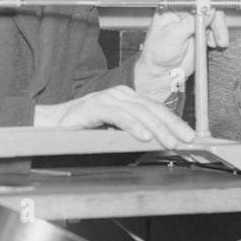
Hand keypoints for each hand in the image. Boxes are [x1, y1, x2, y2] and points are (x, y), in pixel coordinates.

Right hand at [35, 85, 195, 149]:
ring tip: (170, 142)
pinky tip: (143, 136)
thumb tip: (160, 145)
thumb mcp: (113, 134)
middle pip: (152, 108)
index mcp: (126, 99)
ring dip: (157, 127)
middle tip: (189, 140)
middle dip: (173, 124)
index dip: (175, 121)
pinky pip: (117, 115)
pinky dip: (132, 126)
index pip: (156, 109)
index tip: (192, 136)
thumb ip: (133, 136)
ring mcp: (106, 98)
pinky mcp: (93, 106)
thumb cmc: (81, 131)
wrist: (48, 126)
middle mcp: (119, 95)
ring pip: (138, 111)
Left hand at [133, 0, 231, 101]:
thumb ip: (191, 22)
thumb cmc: (157, 53)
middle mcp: (185, 11)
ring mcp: (194, 22)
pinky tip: (215, 44)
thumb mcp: (173, 35)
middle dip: (224, 8)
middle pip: (210, 3)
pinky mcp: (201, 33)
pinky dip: (220, 36)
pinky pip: (216, 30)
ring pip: (215, 17)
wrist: (161, 73)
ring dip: (221, 29)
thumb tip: (208, 9)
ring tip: (220, 42)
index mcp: (173, 6)